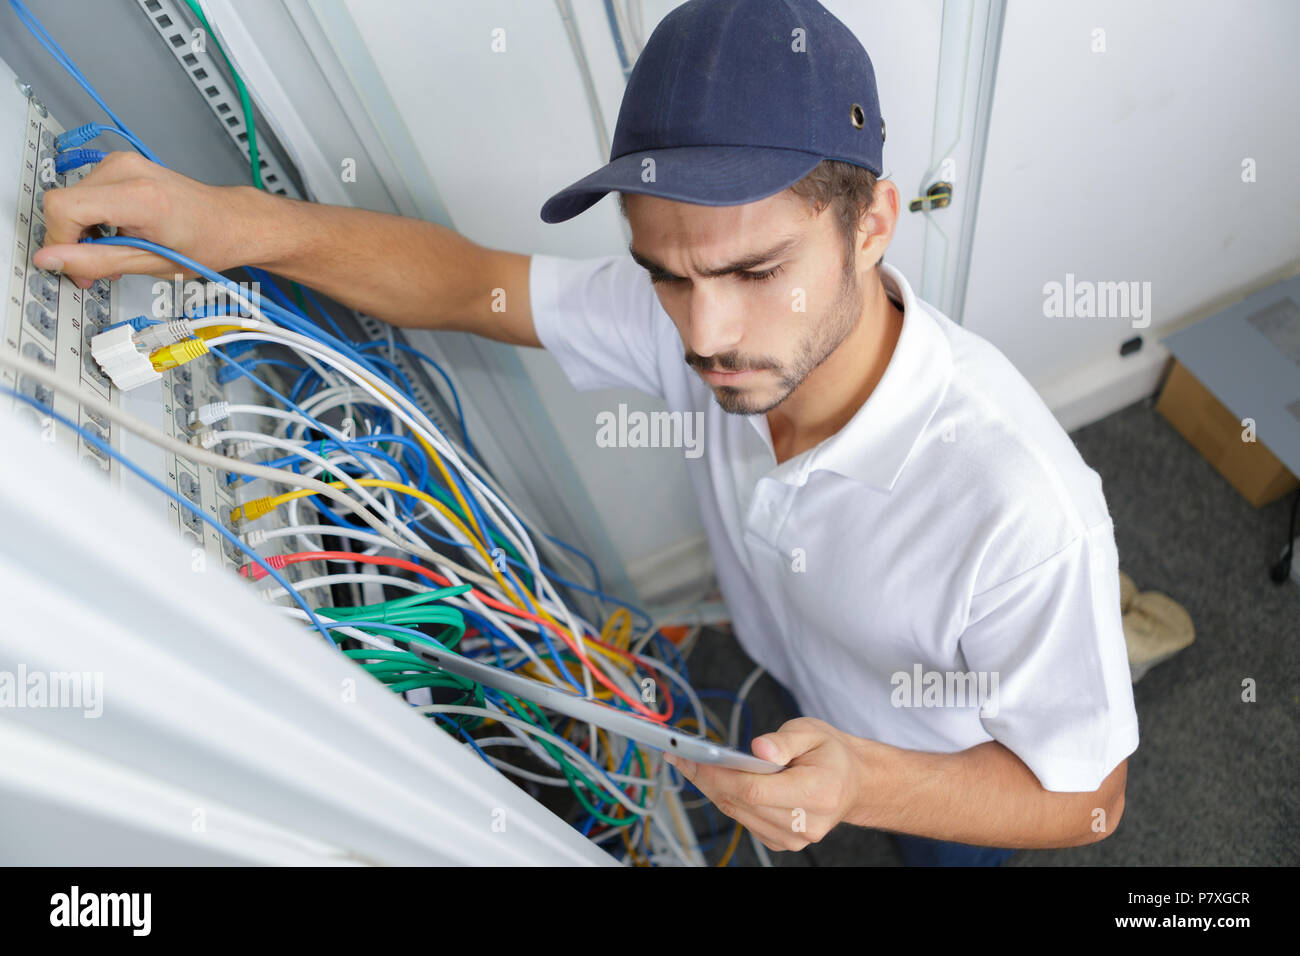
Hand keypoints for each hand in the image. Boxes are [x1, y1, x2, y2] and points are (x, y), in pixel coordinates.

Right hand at [33, 151, 259, 288]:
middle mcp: (127, 170)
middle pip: (62, 203)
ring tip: (115, 249)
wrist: (230, 221)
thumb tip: (50, 259)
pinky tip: (116, 233)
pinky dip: (93, 217)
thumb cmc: (206, 242)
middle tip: (99, 266)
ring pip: (71, 198)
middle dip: (73, 240)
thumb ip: (97, 261)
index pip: (62, 207)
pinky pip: (86, 191)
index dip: (60, 240)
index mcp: (138, 195)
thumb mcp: (151, 264)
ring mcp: (123, 162)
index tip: (74, 263)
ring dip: (84, 230)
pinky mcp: (121, 164)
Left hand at [665, 716, 876, 851]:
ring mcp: (794, 838)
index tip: (693, 757)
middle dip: (706, 778)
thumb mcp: (813, 731)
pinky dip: (726, 799)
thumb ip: (785, 740)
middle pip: (741, 803)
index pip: (756, 789)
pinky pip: (744, 820)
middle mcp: (806, 823)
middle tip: (680, 756)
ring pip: (738, 814)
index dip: (720, 774)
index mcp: (818, 792)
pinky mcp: (782, 842)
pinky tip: (712, 780)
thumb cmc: (832, 754)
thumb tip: (758, 749)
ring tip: (689, 764)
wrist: (853, 783)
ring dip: (710, 789)